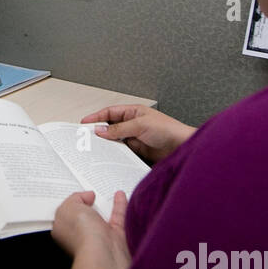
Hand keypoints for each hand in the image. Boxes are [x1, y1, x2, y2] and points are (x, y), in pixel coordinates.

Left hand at [52, 190, 130, 268]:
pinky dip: (119, 205)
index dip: (67, 203)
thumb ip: (76, 198)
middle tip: (89, 192)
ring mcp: (98, 237)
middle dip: (85, 205)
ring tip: (104, 192)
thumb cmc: (81, 233)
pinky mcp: (115, 237)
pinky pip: (117, 217)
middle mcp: (80, 235)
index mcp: (62, 230)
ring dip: (104, 205)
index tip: (71, 192)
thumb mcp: (69, 206)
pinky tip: (120, 195)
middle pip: (82, 216)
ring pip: (101, 218)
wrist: (103, 253)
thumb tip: (88, 196)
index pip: (63, 214)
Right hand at [81, 104, 195, 164]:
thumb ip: (119, 128)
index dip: (97, 117)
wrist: (182, 147)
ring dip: (106, 143)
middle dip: (99, 131)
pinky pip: (122, 151)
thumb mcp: (140, 125)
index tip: (84, 123)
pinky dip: (115, 153)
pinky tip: (109, 156)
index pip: (110, 112)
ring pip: (115, 140)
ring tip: (95, 148)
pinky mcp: (138, 150)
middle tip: (86, 137)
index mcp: (134, 112)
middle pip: (111, 126)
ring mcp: (135, 137)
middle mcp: (133, 124)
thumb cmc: (168, 130)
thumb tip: (101, 130)